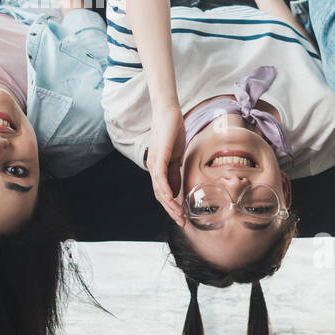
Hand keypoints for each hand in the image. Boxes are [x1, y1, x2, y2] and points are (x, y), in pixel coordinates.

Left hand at [146, 103, 187, 227]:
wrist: (168, 112)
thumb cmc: (172, 132)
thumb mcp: (175, 155)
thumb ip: (174, 171)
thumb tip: (176, 187)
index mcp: (158, 169)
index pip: (163, 193)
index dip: (171, 206)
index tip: (181, 217)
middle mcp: (153, 168)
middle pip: (159, 195)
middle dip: (171, 210)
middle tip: (181, 222)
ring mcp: (155, 162)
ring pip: (159, 189)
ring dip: (169, 204)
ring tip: (178, 215)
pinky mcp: (159, 155)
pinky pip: (160, 176)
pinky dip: (164, 189)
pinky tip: (170, 198)